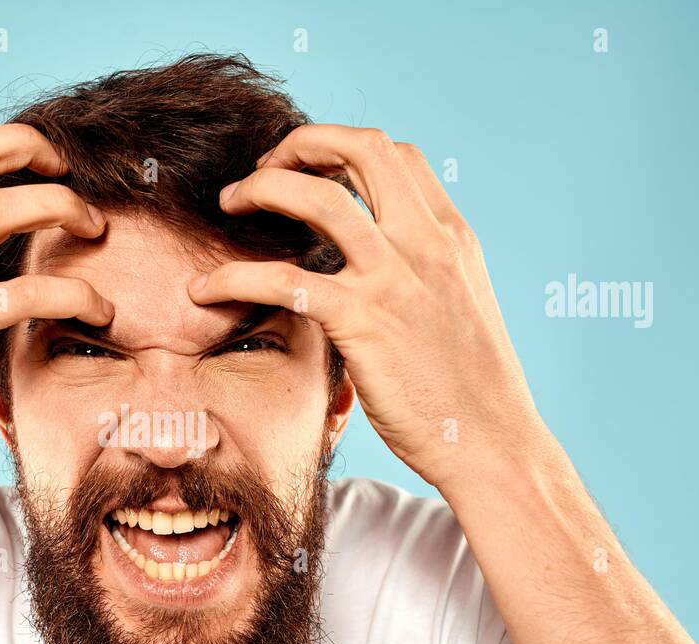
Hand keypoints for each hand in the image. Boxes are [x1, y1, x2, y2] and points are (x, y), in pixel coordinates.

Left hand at [187, 123, 549, 493]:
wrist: (494, 444)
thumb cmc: (472, 392)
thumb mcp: (461, 310)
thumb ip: (427, 275)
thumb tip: (386, 268)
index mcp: (451, 236)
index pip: (398, 155)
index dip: (344, 147)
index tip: (308, 168)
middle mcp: (426, 243)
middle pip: (360, 148)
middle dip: (300, 144)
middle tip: (262, 169)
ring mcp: (394, 278)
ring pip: (316, 197)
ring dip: (261, 187)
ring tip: (229, 203)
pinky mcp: (362, 321)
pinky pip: (282, 278)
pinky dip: (233, 276)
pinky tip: (205, 290)